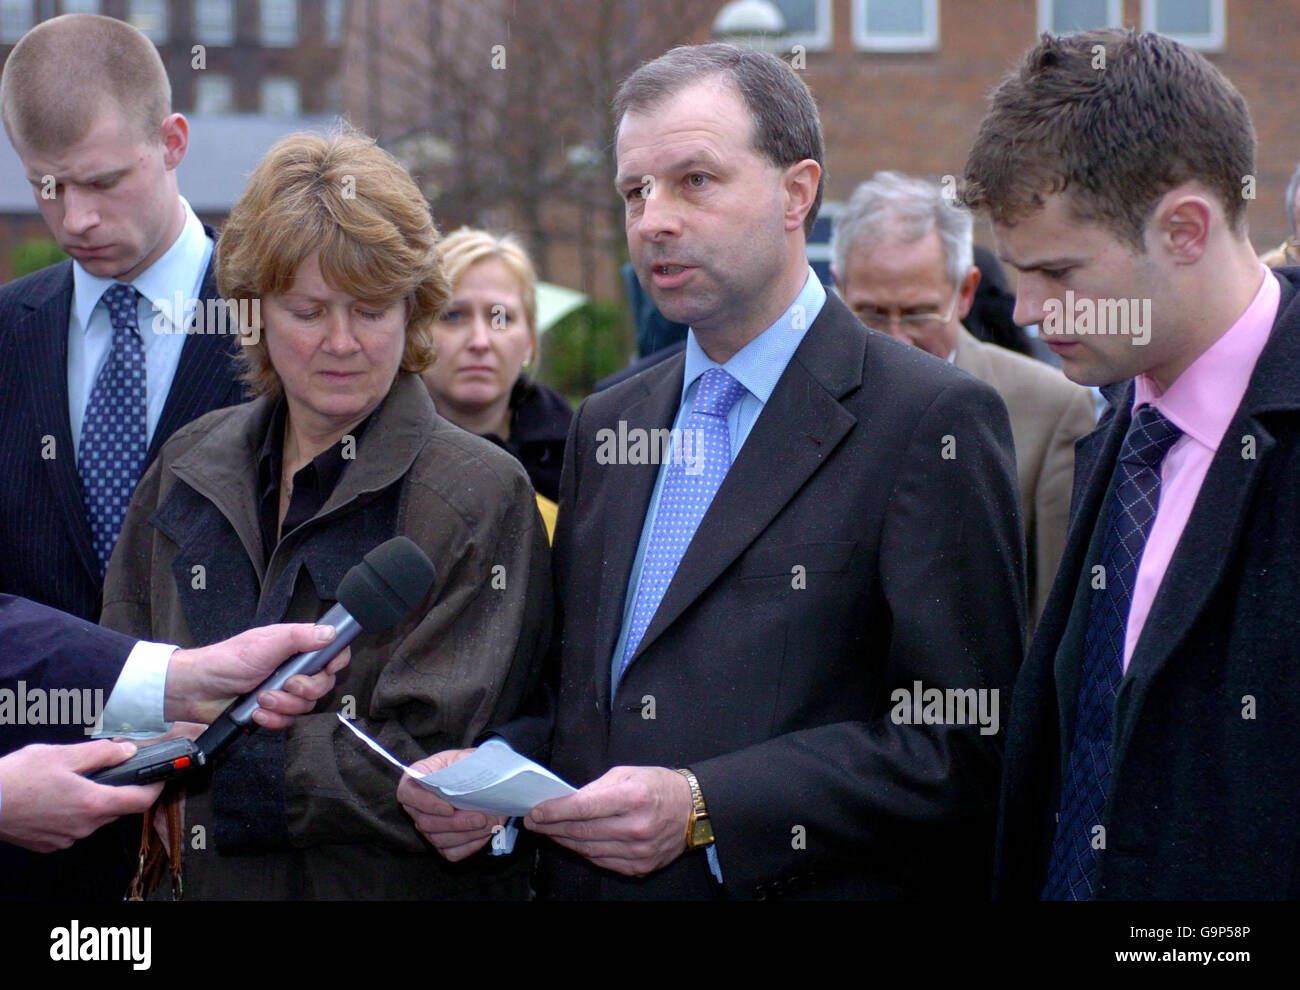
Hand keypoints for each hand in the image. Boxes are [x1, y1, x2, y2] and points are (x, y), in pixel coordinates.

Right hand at [0, 741, 162, 851]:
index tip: (160, 775)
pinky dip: (74, 812)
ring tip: (75, 780)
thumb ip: (102, 753)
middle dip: (120, 789)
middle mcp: (84, 826)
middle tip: (110, 769)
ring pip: (95, 818)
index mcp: (93, 803)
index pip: (141, 801)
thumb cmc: (19, 777)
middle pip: (118, 808)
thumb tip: (128, 751)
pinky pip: (74, 828)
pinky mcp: (50, 844)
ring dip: (94, 800)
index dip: (155, 786)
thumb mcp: (64, 755)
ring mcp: (67, 838)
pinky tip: (57, 797)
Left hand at [164, 623, 350, 725]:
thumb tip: (330, 633)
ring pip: (306, 706)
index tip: (328, 668)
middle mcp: (294, 669)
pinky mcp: (274, 711)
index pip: (332, 651)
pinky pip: (288, 722)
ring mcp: (285, 691)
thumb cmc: (226, 660)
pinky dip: (273, 719)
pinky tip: (257, 712)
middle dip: (306, 688)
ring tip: (261, 697)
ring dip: (283, 705)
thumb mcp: (264, 644)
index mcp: (296, 647)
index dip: (336, 661)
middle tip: (286, 684)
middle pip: (324, 684)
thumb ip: (298, 638)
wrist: (197, 691)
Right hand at [398, 749, 506, 860]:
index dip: (425, 804)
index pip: (407, 794)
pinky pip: (452, 852)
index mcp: (417, 780)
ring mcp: (428, 828)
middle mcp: (417, 807)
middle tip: (480, 818)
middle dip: (456, 823)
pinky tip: (485, 833)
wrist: (486, 783)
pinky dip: (470, 845)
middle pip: (425, 822)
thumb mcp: (468, 757)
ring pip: (439, 840)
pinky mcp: (442, 844)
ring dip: (466, 834)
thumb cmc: (470, 767)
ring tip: (489, 823)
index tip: (449, 808)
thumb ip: (465, 761)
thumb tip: (464, 765)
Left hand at [523, 765, 690, 876]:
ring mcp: (638, 850)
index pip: (582, 807)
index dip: (554, 811)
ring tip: (551, 831)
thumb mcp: (627, 773)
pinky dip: (585, 852)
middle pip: (581, 831)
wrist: (693, 809)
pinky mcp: (640, 866)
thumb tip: (567, 802)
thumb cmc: (659, 786)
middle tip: (536, 822)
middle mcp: (636, 826)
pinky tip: (576, 843)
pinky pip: (603, 862)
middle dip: (552, 826)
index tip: (536, 811)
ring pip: (588, 849)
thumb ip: (596, 788)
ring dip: (565, 841)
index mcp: (632, 797)